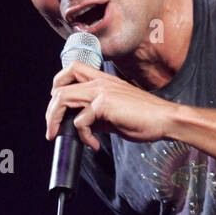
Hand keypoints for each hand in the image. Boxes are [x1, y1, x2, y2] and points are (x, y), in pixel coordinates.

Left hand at [45, 62, 173, 150]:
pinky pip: (80, 121)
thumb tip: (82, 127)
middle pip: (60, 86)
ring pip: (62, 98)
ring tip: (58, 134)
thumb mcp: (115, 114)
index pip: (72, 70)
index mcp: (103, 80)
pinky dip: (83, 136)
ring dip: (55, 120)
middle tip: (52, 129)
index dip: (58, 86)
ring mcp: (101, 90)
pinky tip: (94, 144)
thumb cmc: (145, 117)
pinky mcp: (104, 104)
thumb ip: (97, 116)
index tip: (58, 108)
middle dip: (50, 111)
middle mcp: (99, 81)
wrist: (165, 119)